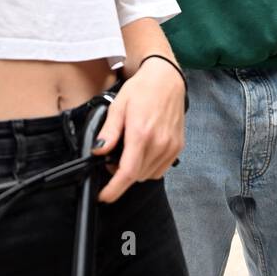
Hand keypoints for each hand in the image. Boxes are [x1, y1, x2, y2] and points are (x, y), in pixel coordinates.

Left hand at [92, 59, 184, 203]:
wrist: (166, 80)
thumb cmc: (142, 90)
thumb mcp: (118, 107)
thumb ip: (109, 132)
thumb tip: (98, 151)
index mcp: (142, 134)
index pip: (127, 173)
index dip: (114, 189)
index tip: (104, 196)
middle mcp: (159, 143)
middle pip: (136, 176)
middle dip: (120, 175)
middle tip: (111, 160)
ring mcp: (171, 147)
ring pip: (148, 175)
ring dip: (135, 172)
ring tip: (127, 154)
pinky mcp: (178, 147)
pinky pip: (160, 169)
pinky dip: (148, 168)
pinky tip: (142, 153)